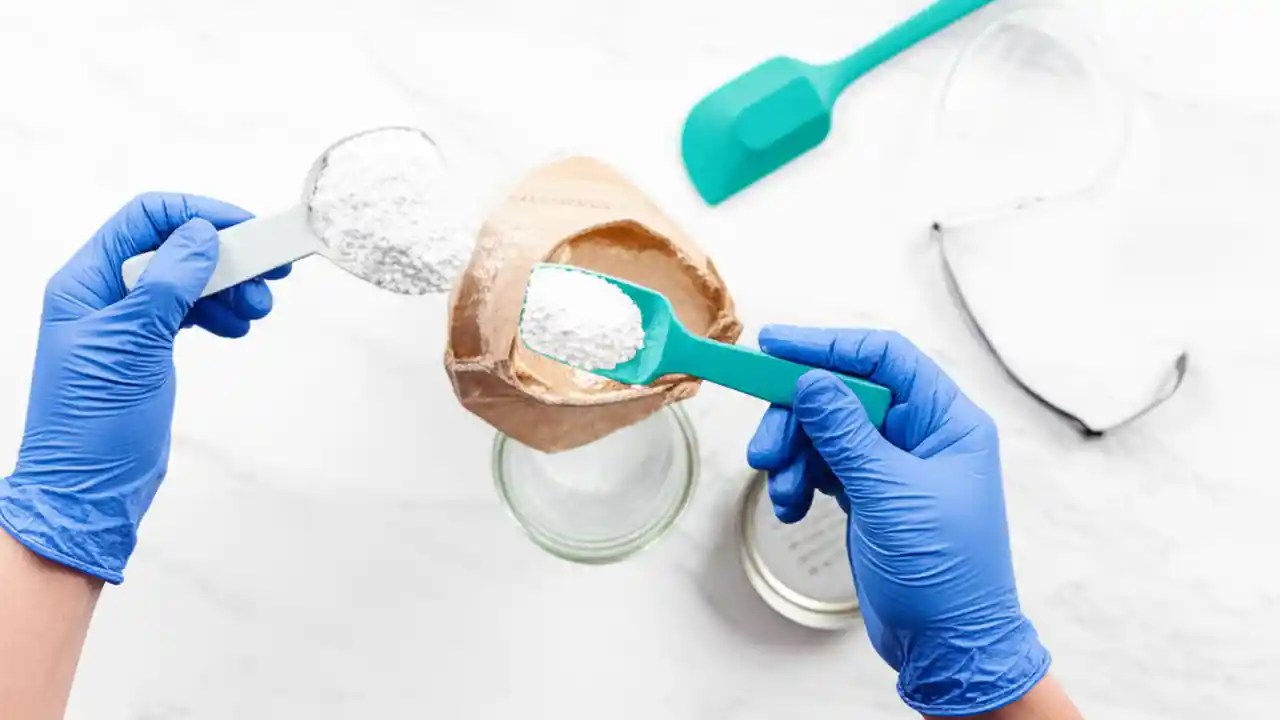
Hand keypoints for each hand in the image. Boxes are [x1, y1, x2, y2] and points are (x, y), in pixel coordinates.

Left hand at [0, 193, 289, 582]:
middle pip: (173, 247)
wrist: (88, 493)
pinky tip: (236, 327)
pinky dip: (218, 313)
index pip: (145, 220)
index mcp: (85, 283)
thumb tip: (199, 235)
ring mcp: (125, 323)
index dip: (198, 215)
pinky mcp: (145, 349)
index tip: (246, 229)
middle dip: (225, 256)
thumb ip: (165, 284)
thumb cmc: (90, 428)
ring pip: (187, 280)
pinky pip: (188, 311)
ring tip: (258, 310)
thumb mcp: (131, 346)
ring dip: (229, 287)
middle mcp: (103, 295)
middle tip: (269, 276)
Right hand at [747, 327, 1048, 715]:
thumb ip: (846, 432)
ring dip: (794, 455)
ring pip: (826, 431)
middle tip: (766, 445)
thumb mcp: (889, 493)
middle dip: (798, 416)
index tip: (775, 345)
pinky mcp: (870, 495)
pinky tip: (793, 509)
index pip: (884, 358)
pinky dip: (800, 482)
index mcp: (947, 422)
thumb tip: (812, 380)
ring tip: (783, 489)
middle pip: (844, 395)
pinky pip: (822, 467)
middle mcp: (922, 436)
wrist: (948, 647)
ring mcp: (893, 466)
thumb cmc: (944, 572)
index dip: (828, 346)